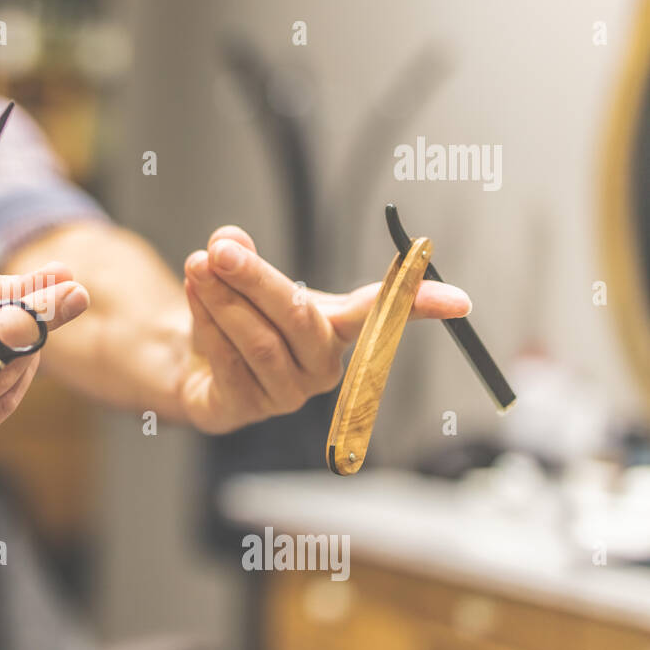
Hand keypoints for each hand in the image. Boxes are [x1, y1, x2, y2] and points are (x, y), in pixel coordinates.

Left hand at [179, 224, 470, 434]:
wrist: (190, 362)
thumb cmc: (237, 318)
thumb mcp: (241, 277)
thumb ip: (241, 253)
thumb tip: (228, 239)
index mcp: (337, 328)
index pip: (383, 313)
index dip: (419, 304)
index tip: (460, 301)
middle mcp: (321, 366)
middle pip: (300, 318)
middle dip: (257, 278)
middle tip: (221, 249)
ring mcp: (285, 394)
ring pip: (260, 341)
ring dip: (225, 301)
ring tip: (199, 265)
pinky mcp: (244, 409)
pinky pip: (229, 364)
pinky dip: (208, 325)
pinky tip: (196, 296)